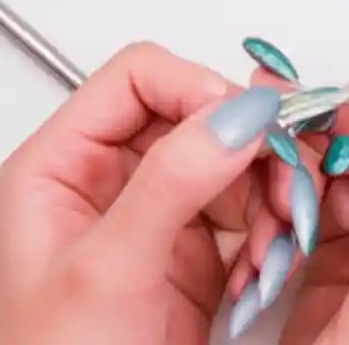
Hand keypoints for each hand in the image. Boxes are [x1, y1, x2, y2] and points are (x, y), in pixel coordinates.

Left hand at [0, 43, 321, 344]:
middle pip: (202, 115)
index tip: (245, 126)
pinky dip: (271, 234)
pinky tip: (265, 269)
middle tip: (286, 183)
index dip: (199, 90)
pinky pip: (251, 212)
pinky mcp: (193, 252)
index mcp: (62, 166)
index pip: (140, 78)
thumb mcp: (109, 269)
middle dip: (252, 150)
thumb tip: (236, 115)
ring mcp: (155, 216)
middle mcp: (109, 181)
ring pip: (236, 163)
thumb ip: (173, 183)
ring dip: (270, 197)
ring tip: (273, 242)